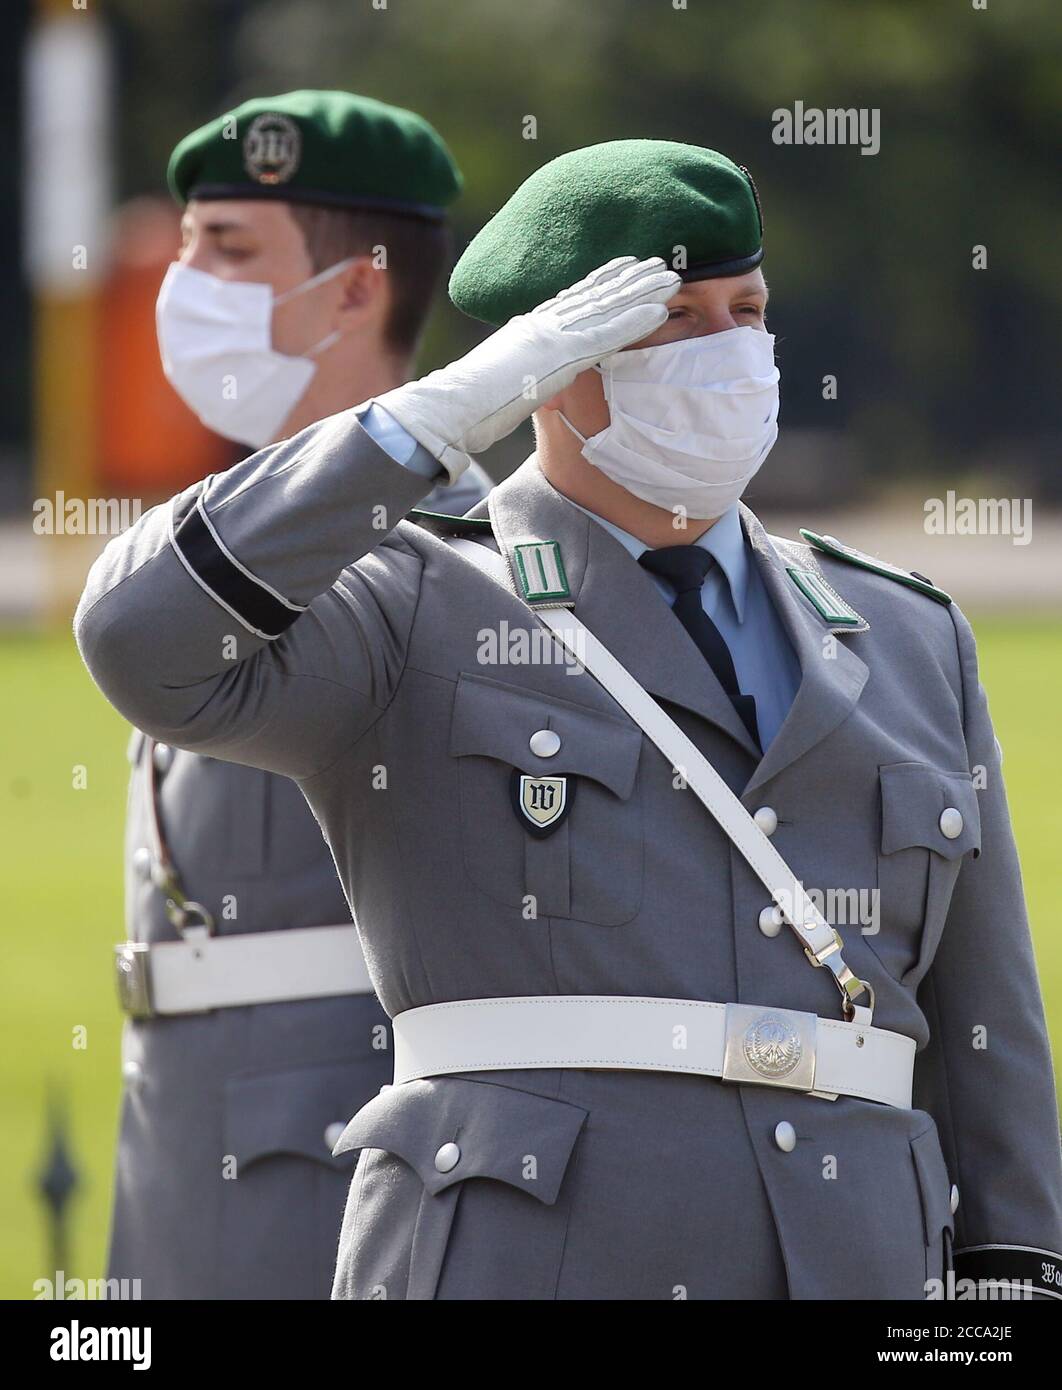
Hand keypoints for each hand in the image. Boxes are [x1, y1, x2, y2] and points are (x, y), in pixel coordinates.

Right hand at [372, 256, 679, 477]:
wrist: (450, 407)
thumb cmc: (464, 407)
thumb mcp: (496, 383)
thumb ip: (516, 375)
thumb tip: (521, 384)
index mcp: (525, 329)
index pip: (570, 300)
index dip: (599, 281)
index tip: (623, 265)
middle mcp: (541, 325)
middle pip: (593, 296)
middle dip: (628, 278)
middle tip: (659, 262)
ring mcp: (552, 337)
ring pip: (607, 308)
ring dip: (642, 292)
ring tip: (671, 277)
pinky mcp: (561, 355)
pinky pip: (607, 335)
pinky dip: (635, 321)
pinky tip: (660, 310)